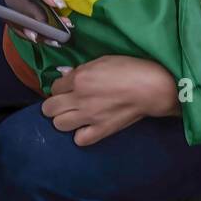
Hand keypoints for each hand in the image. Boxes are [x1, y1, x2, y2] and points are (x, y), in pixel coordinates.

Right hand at [0, 0, 68, 41]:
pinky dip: (43, 29)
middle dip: (36, 34)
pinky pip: (31, 22)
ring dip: (41, 35)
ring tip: (58, 40)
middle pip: (18, 24)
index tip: (35, 35)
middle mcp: (4, 5)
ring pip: (25, 26)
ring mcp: (13, 9)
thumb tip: (58, 4)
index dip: (23, 26)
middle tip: (53, 41)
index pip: (13, 13)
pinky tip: (56, 33)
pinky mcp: (23, 11)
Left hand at [41, 55, 178, 145]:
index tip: (69, 88)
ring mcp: (89, 116)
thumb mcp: (103, 60)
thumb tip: (69, 77)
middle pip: (49, 108)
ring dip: (63, 120)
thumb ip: (82, 70)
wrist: (151, 87)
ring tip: (74, 116)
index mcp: (79, 78)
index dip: (61, 87)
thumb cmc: (130, 69)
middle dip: (54, 105)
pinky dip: (81, 135)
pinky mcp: (101, 130)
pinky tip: (87, 128)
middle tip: (65, 103)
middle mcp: (79, 98)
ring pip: (59, 124)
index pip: (55, 86)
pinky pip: (79, 140)